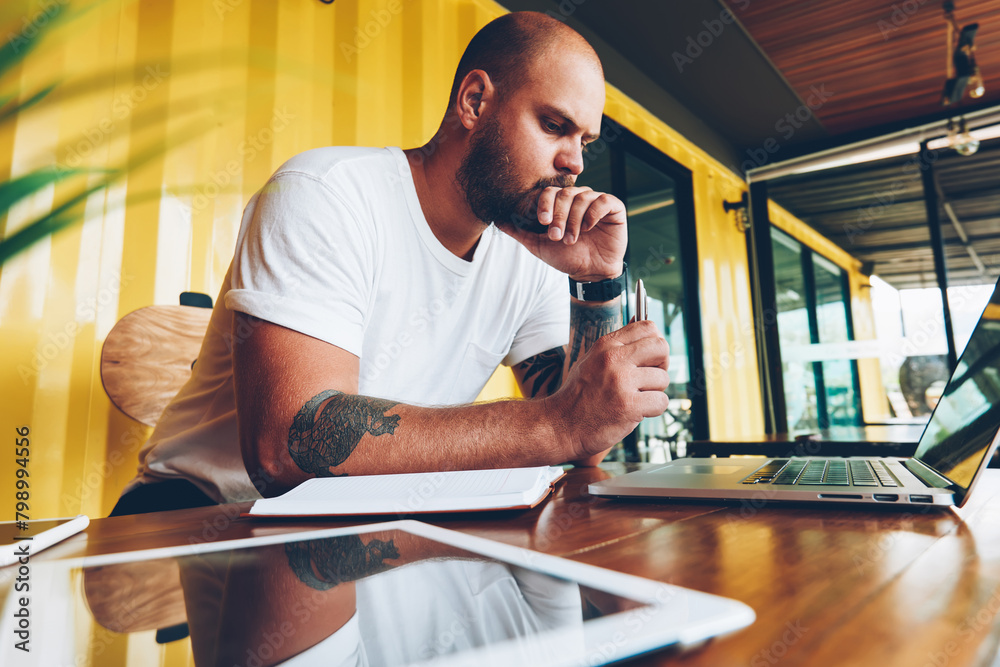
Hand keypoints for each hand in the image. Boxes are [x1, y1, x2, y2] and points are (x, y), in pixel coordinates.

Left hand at [501, 186, 626, 281]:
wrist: (590, 273)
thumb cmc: (565, 257)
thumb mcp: (538, 245)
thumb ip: (519, 231)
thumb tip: (497, 220)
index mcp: (561, 203)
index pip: (550, 192)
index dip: (545, 204)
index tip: (543, 222)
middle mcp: (578, 199)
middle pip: (565, 194)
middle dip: (559, 216)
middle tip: (556, 236)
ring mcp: (596, 202)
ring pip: (583, 197)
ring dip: (574, 220)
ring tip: (572, 239)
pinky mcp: (614, 208)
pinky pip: (603, 200)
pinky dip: (593, 213)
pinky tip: (588, 228)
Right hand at [547, 320, 669, 461]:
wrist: (562, 425)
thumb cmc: (579, 395)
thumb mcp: (592, 360)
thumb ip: (618, 346)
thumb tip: (642, 326)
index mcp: (606, 345)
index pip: (647, 327)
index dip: (655, 343)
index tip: (649, 358)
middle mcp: (613, 359)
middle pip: (660, 346)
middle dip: (662, 364)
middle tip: (650, 378)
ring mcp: (621, 381)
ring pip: (663, 378)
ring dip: (656, 392)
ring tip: (636, 399)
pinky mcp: (628, 405)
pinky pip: (661, 401)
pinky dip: (654, 409)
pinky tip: (637, 412)